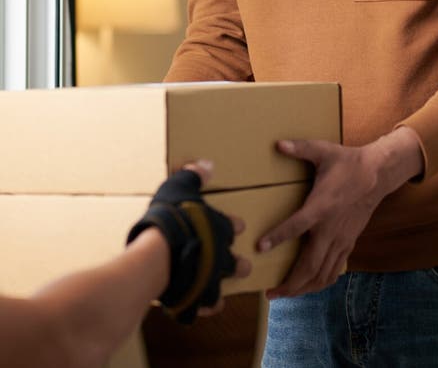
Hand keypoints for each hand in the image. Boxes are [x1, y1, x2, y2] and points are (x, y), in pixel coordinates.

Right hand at [181, 161, 251, 316]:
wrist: (159, 254)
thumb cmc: (172, 216)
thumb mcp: (182, 185)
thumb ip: (194, 176)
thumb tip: (206, 164)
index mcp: (220, 229)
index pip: (233, 226)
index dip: (233, 226)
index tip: (236, 226)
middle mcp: (220, 257)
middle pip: (237, 265)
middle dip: (239, 265)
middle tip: (240, 265)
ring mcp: (207, 282)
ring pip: (220, 292)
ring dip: (218, 292)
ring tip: (216, 294)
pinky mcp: (192, 302)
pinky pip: (196, 311)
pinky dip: (194, 310)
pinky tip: (191, 308)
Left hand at [257, 130, 421, 298]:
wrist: (378, 174)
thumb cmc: (347, 162)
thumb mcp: (323, 151)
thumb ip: (300, 148)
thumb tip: (278, 144)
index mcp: (321, 206)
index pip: (297, 225)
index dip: (278, 236)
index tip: (260, 247)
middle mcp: (331, 228)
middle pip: (310, 265)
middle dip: (291, 284)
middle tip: (270, 293)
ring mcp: (341, 238)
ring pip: (322, 273)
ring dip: (304, 288)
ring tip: (285, 294)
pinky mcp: (348, 242)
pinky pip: (334, 269)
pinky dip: (320, 281)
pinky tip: (309, 285)